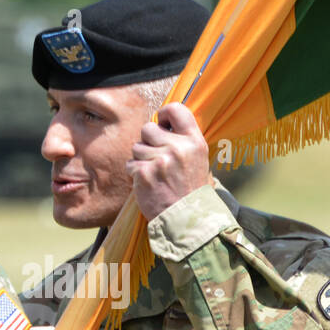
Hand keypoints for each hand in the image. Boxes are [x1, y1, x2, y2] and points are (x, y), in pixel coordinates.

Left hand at [127, 102, 211, 219]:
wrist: (187, 219)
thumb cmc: (190, 190)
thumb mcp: (198, 160)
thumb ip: (183, 140)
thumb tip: (162, 123)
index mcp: (195, 142)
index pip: (176, 109)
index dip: (164, 113)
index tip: (161, 124)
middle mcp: (178, 148)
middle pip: (148, 128)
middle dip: (148, 142)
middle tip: (157, 159)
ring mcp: (160, 160)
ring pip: (136, 147)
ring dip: (141, 160)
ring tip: (154, 174)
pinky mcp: (144, 173)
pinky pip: (130, 164)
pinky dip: (135, 174)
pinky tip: (147, 184)